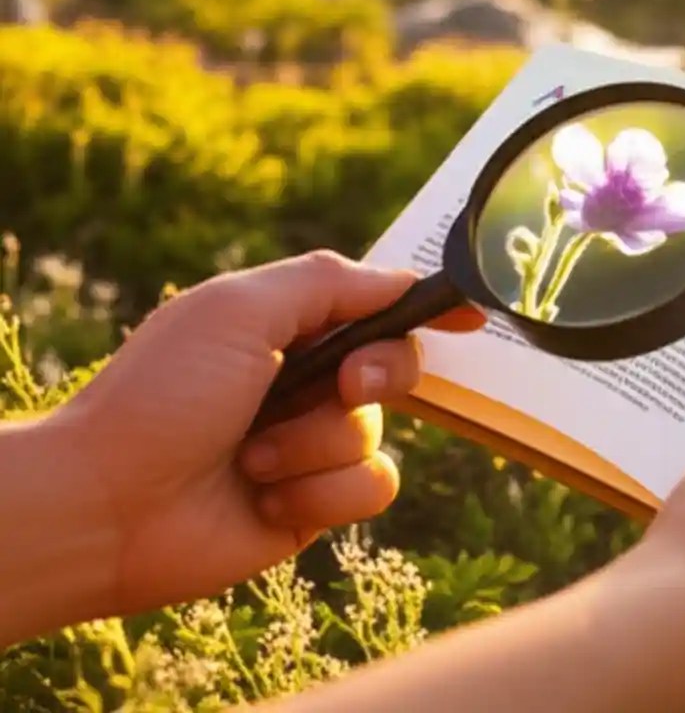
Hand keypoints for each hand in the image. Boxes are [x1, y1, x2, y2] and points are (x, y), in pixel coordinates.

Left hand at [51, 251, 484, 618]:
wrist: (112, 505)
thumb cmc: (164, 396)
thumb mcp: (238, 310)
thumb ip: (326, 284)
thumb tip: (399, 279)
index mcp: (284, 328)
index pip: (373, 307)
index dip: (424, 307)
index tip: (472, 314)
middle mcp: (302, 383)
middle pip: (395, 365)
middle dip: (377, 372)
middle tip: (340, 383)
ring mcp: (310, 446)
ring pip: (375, 433)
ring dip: (315, 445)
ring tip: (252, 460)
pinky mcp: (316, 505)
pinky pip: (372, 487)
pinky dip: (323, 494)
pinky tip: (266, 499)